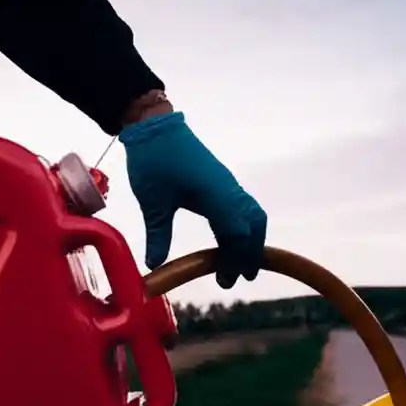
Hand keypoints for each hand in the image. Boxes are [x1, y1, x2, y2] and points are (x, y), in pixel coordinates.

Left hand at [120, 111, 265, 287]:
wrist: (155, 126)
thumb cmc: (154, 160)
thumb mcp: (152, 202)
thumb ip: (157, 235)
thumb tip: (154, 265)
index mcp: (216, 195)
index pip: (237, 233)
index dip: (235, 259)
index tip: (226, 279)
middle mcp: (228, 190)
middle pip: (253, 225)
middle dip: (251, 252)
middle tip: (242, 276)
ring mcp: (227, 185)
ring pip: (251, 215)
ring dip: (249, 240)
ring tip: (240, 263)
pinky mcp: (221, 182)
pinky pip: (242, 207)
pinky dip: (242, 227)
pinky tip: (229, 240)